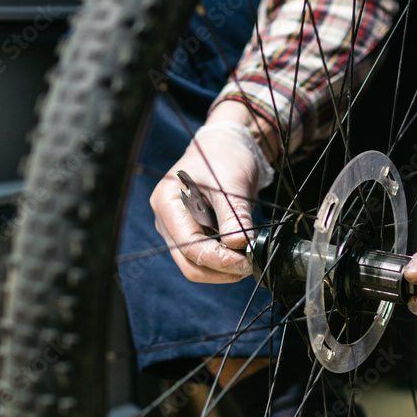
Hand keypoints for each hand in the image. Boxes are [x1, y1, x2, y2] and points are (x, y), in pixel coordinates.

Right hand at [150, 102, 274, 282]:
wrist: (226, 146)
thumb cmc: (225, 157)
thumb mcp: (232, 183)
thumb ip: (234, 217)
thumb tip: (240, 247)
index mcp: (167, 203)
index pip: (189, 246)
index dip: (218, 259)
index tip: (246, 261)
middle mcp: (166, 220)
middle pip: (188, 263)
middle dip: (220, 269)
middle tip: (249, 265)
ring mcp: (177, 229)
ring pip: (197, 265)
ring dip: (223, 269)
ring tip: (249, 259)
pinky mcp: (192, 233)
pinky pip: (205, 257)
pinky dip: (224, 261)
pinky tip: (242, 253)